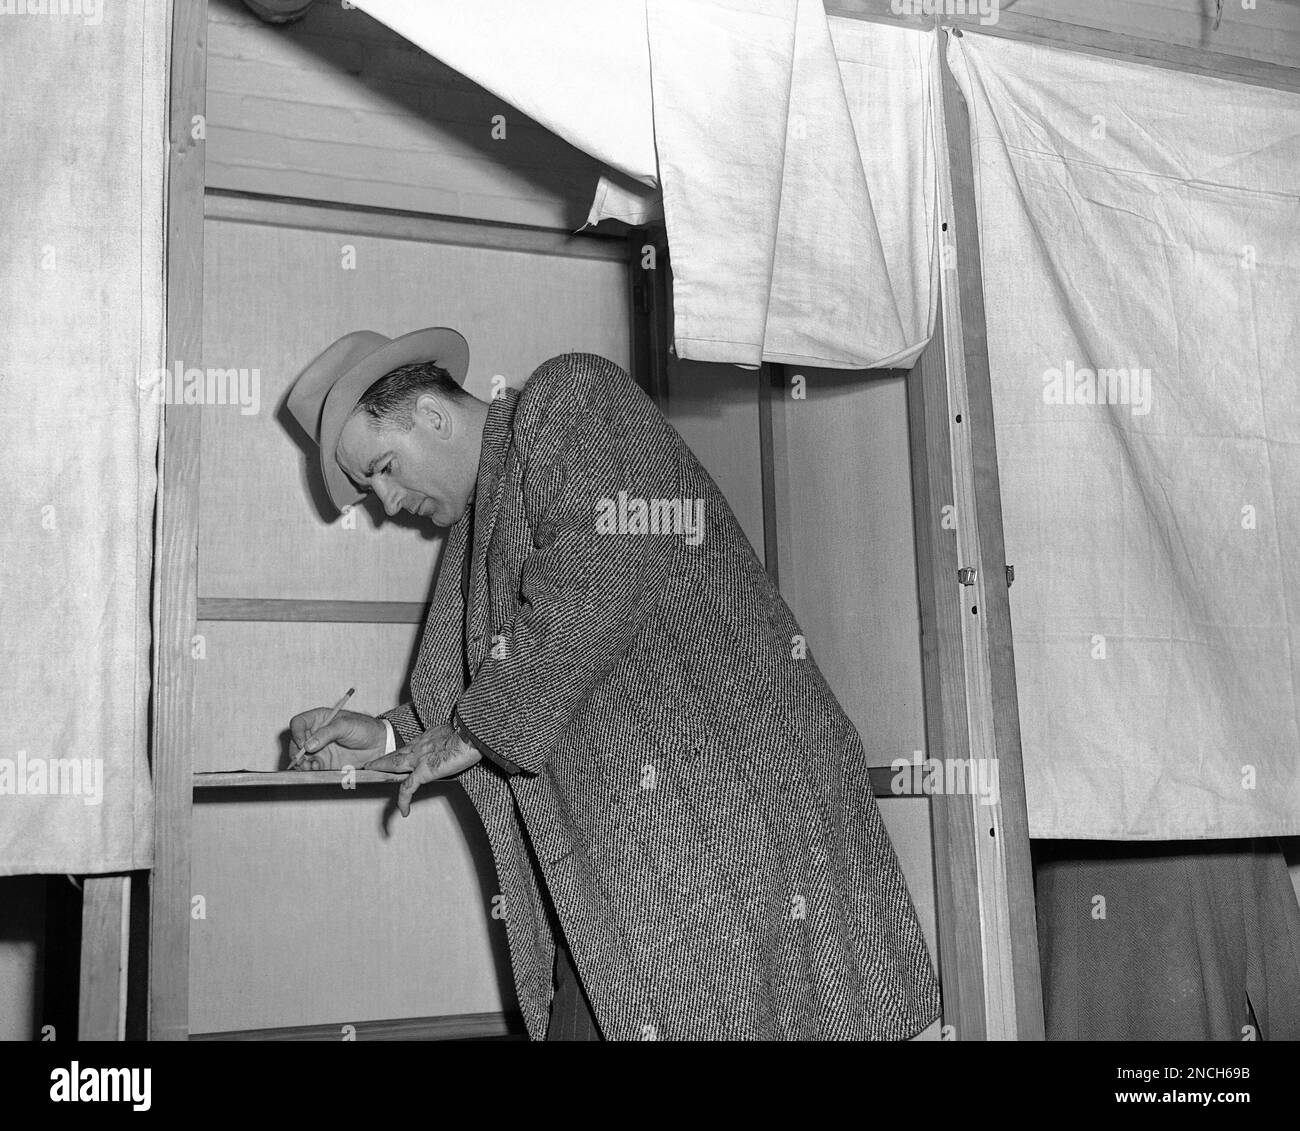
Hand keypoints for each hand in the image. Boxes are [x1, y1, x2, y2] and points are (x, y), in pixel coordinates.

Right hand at [288, 708, 387, 770]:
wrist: (379, 745)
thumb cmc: (364, 728)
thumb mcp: (346, 725)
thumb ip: (326, 733)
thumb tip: (308, 745)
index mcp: (319, 719)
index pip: (298, 723)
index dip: (297, 733)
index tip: (303, 743)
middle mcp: (315, 733)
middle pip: (296, 742)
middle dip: (296, 752)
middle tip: (302, 760)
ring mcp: (319, 748)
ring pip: (301, 757)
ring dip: (301, 763)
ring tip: (311, 765)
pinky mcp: (325, 762)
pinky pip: (311, 767)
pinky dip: (310, 769)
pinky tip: (317, 768)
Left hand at [364, 724, 480, 816]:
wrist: (472, 734)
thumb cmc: (471, 731)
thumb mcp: (459, 731)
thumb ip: (452, 739)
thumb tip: (458, 743)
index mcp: (429, 737)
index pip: (411, 745)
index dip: (402, 751)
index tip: (398, 754)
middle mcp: (421, 745)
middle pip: (396, 753)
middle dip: (383, 760)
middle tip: (371, 764)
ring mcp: (419, 758)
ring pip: (393, 765)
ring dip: (380, 769)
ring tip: (370, 774)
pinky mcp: (424, 771)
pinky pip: (408, 788)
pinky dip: (404, 801)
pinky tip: (403, 811)